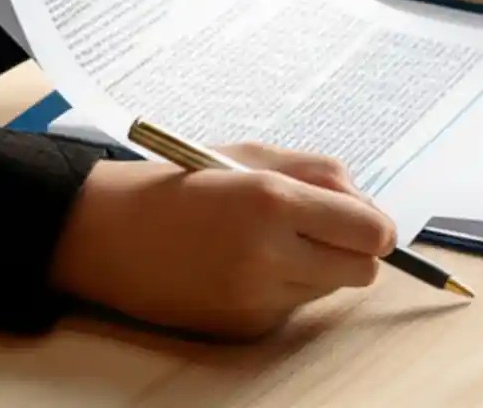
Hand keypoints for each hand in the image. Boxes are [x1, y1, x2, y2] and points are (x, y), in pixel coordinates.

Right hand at [49, 143, 396, 339]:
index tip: (365, 221)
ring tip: (274, 242)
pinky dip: (287, 287)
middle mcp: (268, 255)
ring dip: (320, 267)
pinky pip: (295, 307)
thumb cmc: (184, 183)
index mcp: (273, 201)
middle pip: (362, 270)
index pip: (371, 233)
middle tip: (326, 229)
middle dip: (354, 250)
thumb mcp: (255, 156)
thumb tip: (370, 209)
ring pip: (331, 290)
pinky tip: (247, 267)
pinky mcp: (243, 327)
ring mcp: (255, 298)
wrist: (106, 234)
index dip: (376, 227)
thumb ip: (323, 176)